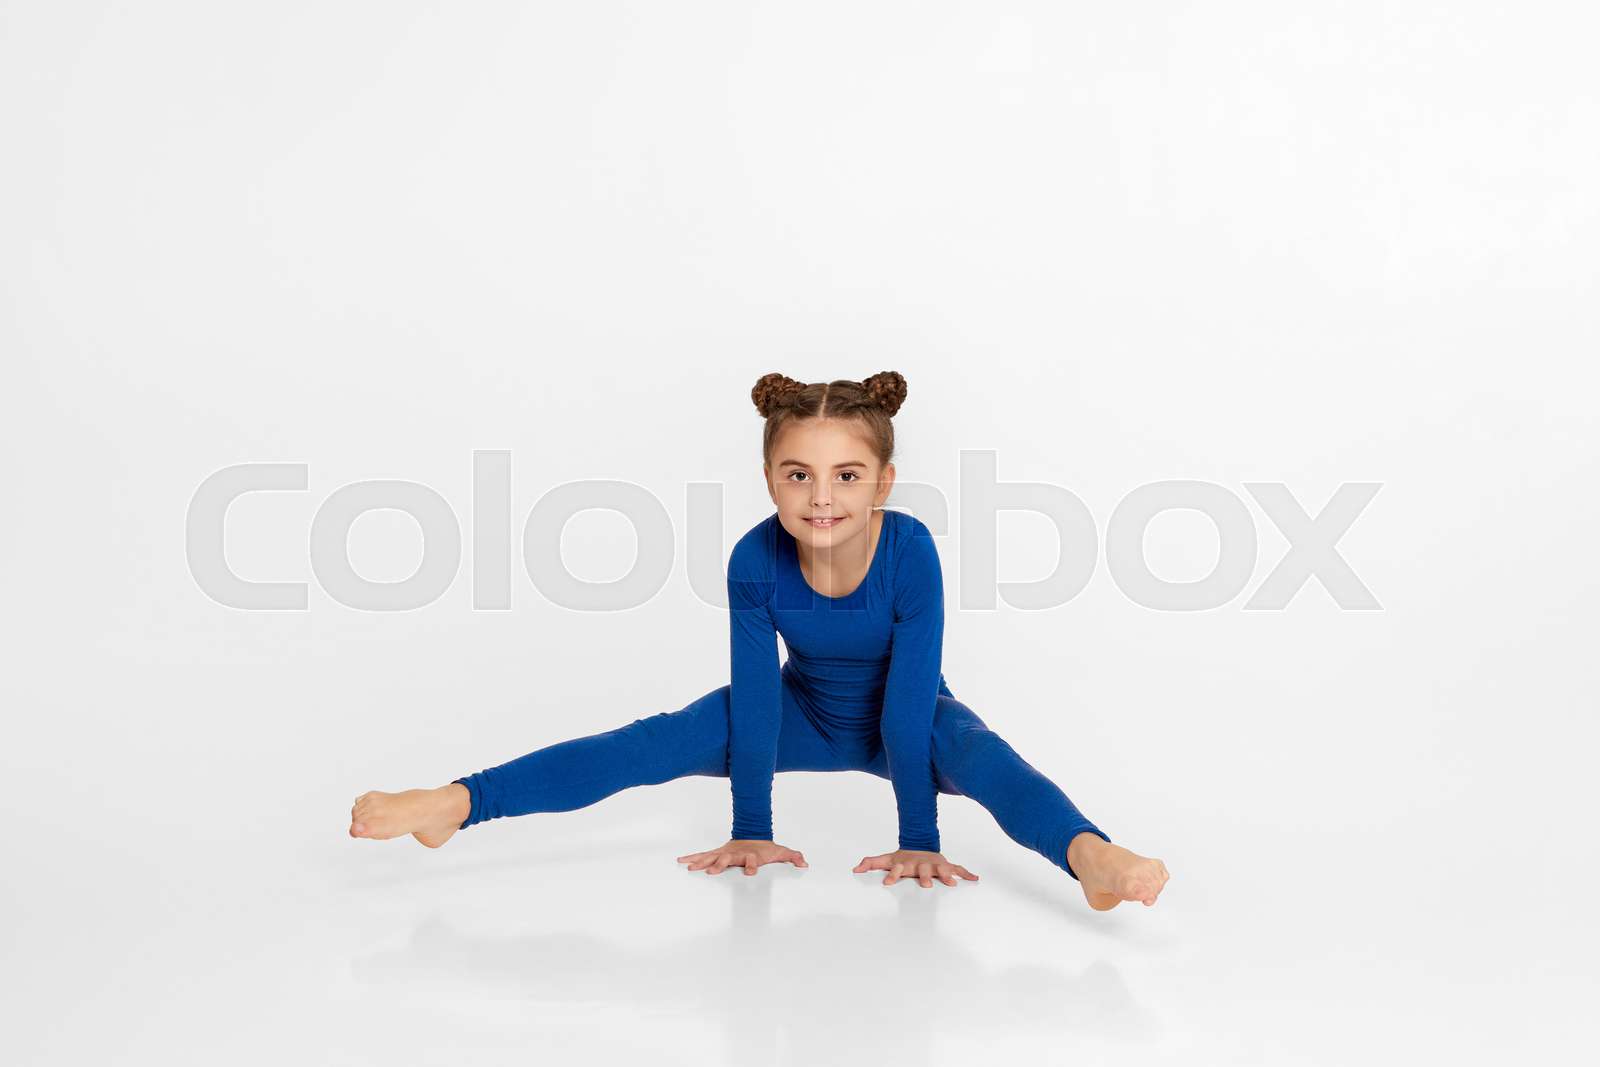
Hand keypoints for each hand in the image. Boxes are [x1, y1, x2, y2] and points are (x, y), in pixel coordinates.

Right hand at [677, 839, 808, 876]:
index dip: (752, 865)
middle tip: (711, 872)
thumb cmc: (766, 848)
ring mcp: (725, 853)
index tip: (750, 872)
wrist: (753, 835)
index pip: (752, 860)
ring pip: (711, 857)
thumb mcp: (780, 852)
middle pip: (727, 859)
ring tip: (689, 867)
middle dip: (720, 865)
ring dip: (701, 862)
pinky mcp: (718, 854)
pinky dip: (692, 858)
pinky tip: (681, 861)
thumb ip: (793, 857)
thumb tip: (805, 863)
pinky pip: (703, 856)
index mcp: (752, 855)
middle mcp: (736, 853)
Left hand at [853, 849, 978, 887]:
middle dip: (925, 877)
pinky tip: (975, 878)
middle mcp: (921, 864)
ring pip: (941, 869)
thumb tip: (855, 868)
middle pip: (923, 870)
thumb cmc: (903, 858)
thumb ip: (871, 863)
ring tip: (952, 882)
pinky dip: (966, 873)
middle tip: (927, 885)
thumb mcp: (887, 860)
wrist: (920, 845)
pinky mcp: (945, 865)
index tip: (886, 883)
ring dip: (947, 875)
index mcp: (906, 864)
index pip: (897, 870)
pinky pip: (957, 868)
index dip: (892, 876)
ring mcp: (934, 864)